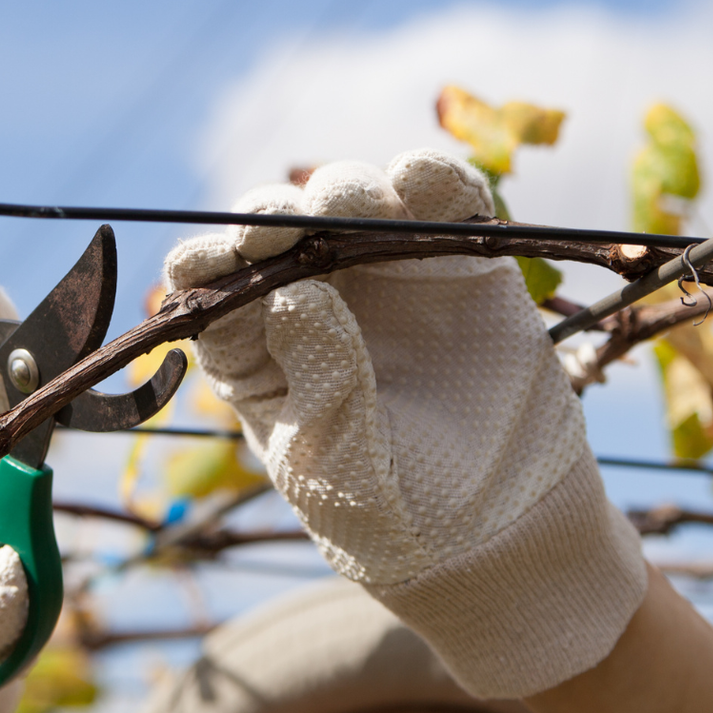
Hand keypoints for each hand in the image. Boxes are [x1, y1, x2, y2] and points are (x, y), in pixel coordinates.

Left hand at [164, 151, 645, 696]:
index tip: (223, 254)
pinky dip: (429, 179)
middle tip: (283, 224)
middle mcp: (312, 302)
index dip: (210, 260)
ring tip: (354, 208)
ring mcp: (385, 276)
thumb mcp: (338, 465)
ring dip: (344, 191)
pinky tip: (414, 179)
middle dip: (273, 215)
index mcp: (258, 352)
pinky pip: (441, 204)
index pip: (213, 289)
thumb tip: (294, 293)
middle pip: (277, 230)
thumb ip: (320, 380)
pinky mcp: (458, 263)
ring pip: (350, 203)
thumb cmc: (393, 516)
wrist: (502, 533)